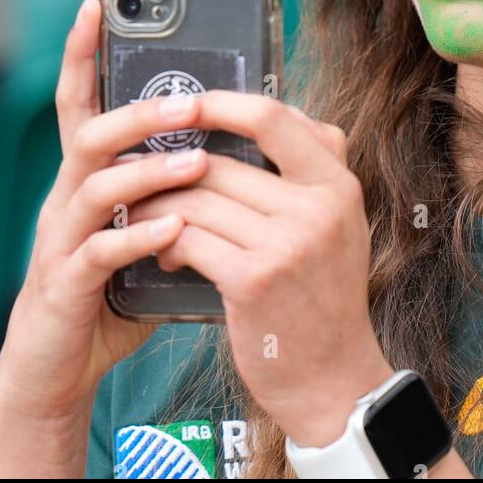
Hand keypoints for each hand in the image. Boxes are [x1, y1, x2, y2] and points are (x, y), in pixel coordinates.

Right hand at [0, 0, 220, 429]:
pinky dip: (139, 236)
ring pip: (92, 186)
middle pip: (89, 134)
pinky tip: (176, 228)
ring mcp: (59, 241)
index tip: (94, 5)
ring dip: (147, 171)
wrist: (57, 370)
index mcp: (88, 179)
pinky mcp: (63, 286)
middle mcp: (66, 200)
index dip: (81, 55)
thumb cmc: (112, 292)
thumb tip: (246, 156)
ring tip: (197, 163)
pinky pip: (98, 252)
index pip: (81, 104)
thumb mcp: (148, 231)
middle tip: (188, 104)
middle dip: (138, 114)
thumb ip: (181, 193)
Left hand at [126, 90, 394, 447]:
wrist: (334, 379)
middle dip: (172, 167)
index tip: (187, 103)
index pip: (273, 117)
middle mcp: (318, 207)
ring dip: (161, 207)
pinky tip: (167, 253)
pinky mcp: (253, 279)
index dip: (222, 103)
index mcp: (338, 184)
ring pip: (197, 199)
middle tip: (143, 171)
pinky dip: (167, 242)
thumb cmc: (324, 298)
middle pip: (222, 161)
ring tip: (151, 218)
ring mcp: (287, 244)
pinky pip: (189, 238)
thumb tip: (255, 119)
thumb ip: (309, 175)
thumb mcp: (339, 226)